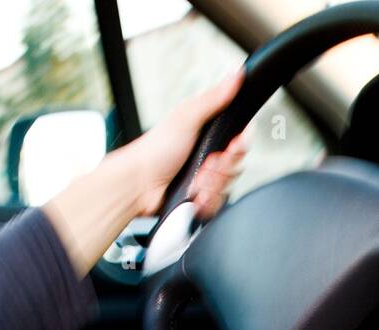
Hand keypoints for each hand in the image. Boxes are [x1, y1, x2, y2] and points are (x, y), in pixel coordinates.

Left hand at [133, 70, 246, 217]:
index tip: (233, 146)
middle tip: (206, 165)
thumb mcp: (186, 117)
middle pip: (236, 166)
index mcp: (207, 135)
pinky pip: (216, 205)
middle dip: (222, 168)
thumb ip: (214, 99)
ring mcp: (204, 181)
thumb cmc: (155, 150)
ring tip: (194, 181)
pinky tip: (193, 195)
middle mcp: (208, 157)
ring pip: (227, 187)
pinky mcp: (199, 201)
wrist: (138, 185)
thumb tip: (235, 76)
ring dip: (211, 185)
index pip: (239, 141)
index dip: (240, 146)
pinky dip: (205, 201)